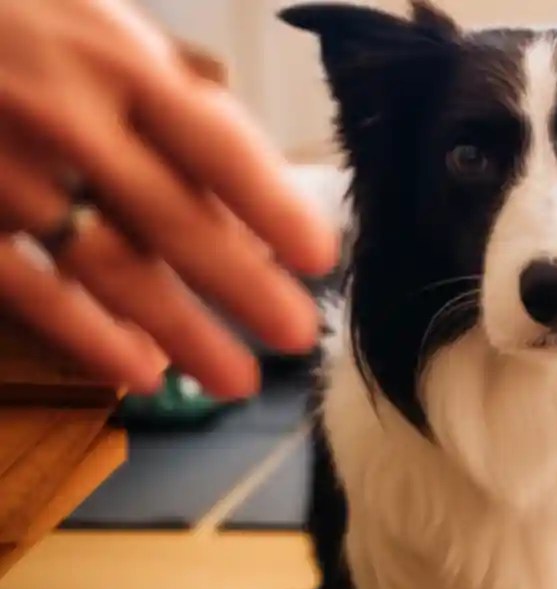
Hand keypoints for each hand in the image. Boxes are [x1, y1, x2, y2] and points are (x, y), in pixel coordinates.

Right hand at [0, 0, 336, 397]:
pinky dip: (87, 335)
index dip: (273, 205)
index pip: (215, 144)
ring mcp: (5, 170)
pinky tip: (140, 373)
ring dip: (179, 329)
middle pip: (171, 217)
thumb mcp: (103, 24)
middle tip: (297, 336)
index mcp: (118, 57)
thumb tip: (243, 196)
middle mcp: (64, 115)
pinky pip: (30, 287)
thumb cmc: (22, 16)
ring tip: (236, 381)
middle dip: (242, 285)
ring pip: (106, 266)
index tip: (321, 259)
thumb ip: (168, 97)